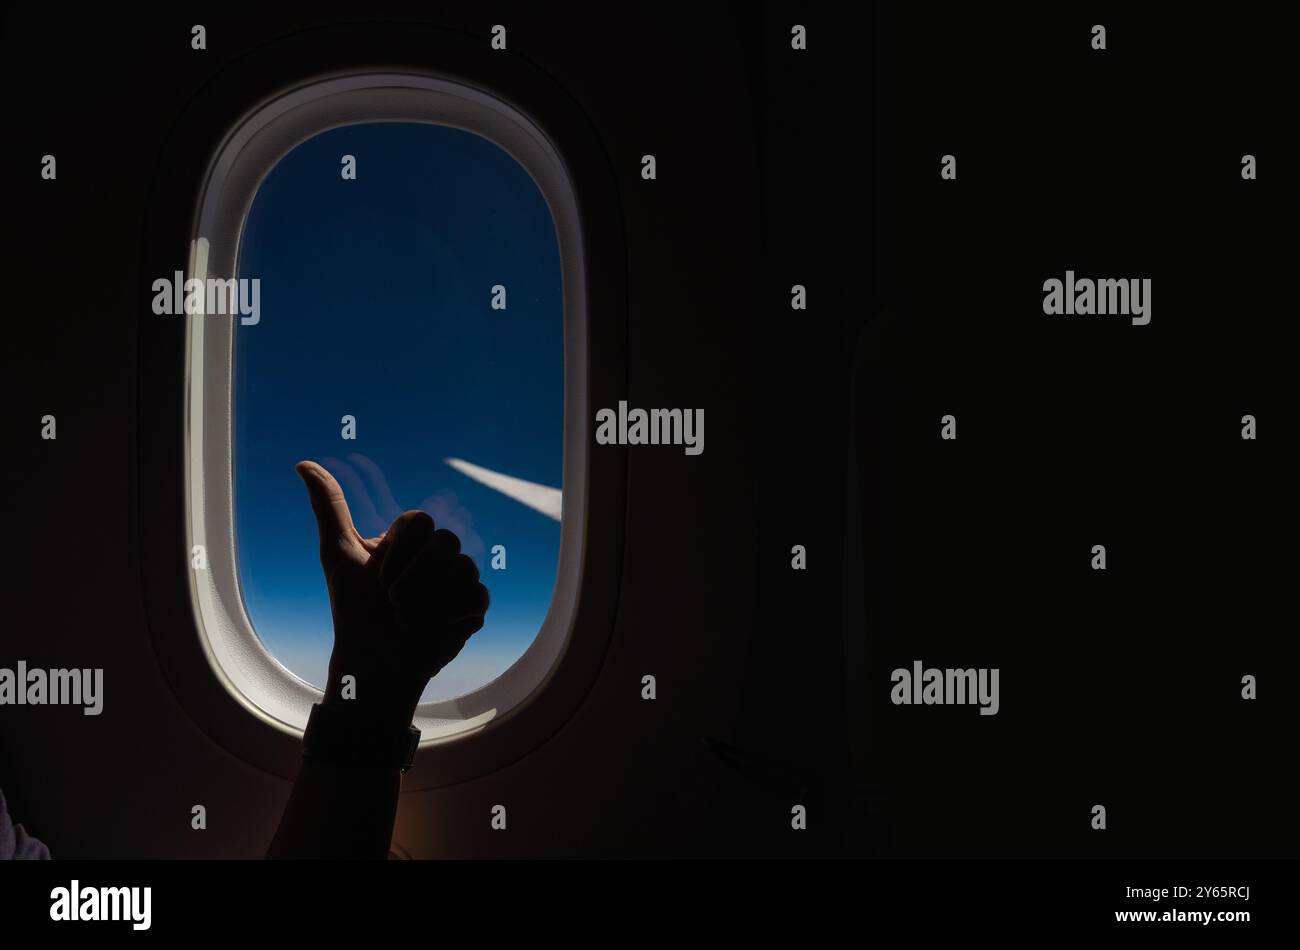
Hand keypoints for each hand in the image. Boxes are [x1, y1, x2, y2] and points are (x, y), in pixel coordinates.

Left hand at [295, 460, 488, 723]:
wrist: (373, 660)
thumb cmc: (354, 608)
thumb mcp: (339, 553)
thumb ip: (329, 506)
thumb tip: (303, 463)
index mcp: (411, 540)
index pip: (422, 519)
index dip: (400, 551)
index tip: (378, 577)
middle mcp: (438, 555)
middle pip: (446, 542)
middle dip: (412, 579)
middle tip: (393, 603)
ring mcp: (459, 579)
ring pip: (464, 568)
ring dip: (428, 601)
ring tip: (410, 620)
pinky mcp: (474, 606)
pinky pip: (477, 596)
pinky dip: (449, 616)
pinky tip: (432, 629)